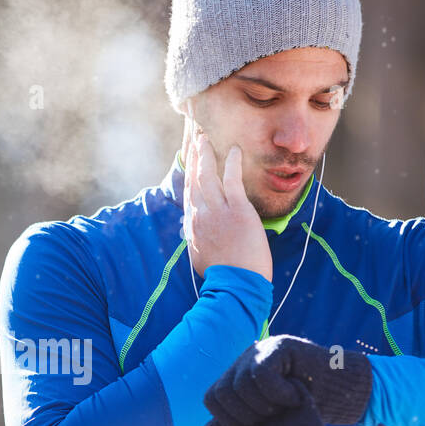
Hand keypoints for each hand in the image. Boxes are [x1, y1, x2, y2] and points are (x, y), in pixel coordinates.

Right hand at [181, 102, 271, 282]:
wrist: (235, 287)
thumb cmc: (223, 276)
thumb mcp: (201, 257)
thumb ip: (195, 239)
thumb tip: (189, 230)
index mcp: (193, 226)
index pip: (189, 194)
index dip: (187, 175)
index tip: (188, 162)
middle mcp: (200, 215)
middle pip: (192, 180)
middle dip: (192, 158)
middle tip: (194, 139)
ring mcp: (217, 212)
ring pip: (206, 176)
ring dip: (205, 154)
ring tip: (205, 138)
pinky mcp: (237, 210)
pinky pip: (231, 180)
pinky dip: (231, 163)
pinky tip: (232, 150)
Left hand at [202, 334, 373, 425]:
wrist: (340, 393)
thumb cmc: (303, 410)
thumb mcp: (265, 422)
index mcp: (236, 377)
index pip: (212, 398)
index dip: (227, 419)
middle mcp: (244, 361)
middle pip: (222, 392)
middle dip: (244, 416)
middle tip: (271, 419)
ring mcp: (261, 351)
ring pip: (241, 384)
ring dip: (263, 405)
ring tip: (284, 409)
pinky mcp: (280, 346)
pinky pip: (261, 373)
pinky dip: (276, 393)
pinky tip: (294, 398)